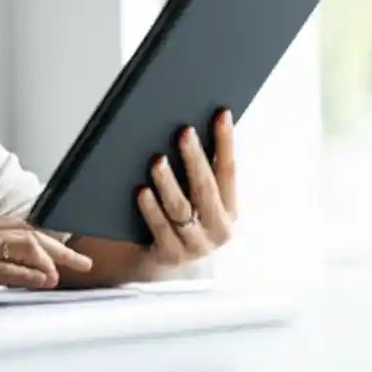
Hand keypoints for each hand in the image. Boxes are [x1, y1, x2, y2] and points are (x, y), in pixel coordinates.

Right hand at [0, 217, 92, 291]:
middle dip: (60, 245)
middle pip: (31, 231)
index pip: (16, 225)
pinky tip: (47, 280)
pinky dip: (32, 273)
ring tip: (75, 269)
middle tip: (83, 258)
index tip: (61, 243)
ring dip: (55, 256)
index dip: (42, 233)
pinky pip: (9, 268)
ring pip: (28, 244)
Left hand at [132, 108, 237, 278]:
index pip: (229, 170)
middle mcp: (218, 229)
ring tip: (157, 161)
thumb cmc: (176, 215)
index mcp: (229, 209)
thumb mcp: (193, 196)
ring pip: (181, 209)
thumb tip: (192, 126)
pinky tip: (142, 191)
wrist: (153, 257)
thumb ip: (199, 170)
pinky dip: (151, 209)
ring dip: (169, 183)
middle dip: (195, 158)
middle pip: (205, 188)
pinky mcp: (170, 256)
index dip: (226, 142)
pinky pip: (161, 229)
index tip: (221, 114)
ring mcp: (195, 246)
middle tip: (184, 132)